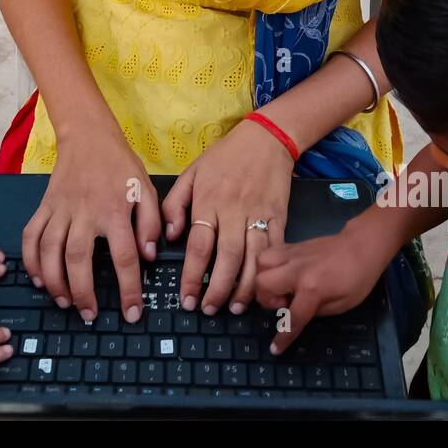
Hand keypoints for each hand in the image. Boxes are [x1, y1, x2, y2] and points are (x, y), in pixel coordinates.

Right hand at [22, 117, 159, 322]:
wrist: (88, 136)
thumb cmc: (120, 165)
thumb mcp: (146, 188)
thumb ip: (151, 222)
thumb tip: (149, 255)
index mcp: (115, 210)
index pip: (124, 256)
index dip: (129, 288)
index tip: (132, 313)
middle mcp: (85, 212)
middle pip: (78, 257)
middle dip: (82, 291)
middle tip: (89, 315)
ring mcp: (60, 209)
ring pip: (50, 250)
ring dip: (54, 280)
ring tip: (64, 302)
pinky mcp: (44, 207)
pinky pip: (31, 236)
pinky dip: (30, 260)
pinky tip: (38, 279)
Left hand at [162, 119, 293, 315]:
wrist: (266, 138)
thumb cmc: (224, 157)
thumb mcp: (191, 173)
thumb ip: (174, 205)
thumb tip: (167, 237)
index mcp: (209, 201)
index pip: (199, 245)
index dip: (193, 275)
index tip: (187, 298)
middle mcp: (234, 211)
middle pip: (227, 257)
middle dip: (218, 288)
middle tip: (208, 309)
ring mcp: (259, 215)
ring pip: (253, 258)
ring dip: (245, 287)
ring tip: (235, 308)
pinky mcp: (280, 217)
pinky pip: (275, 249)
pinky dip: (270, 271)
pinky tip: (263, 288)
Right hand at [255, 209, 399, 353]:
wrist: (362, 246)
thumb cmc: (358, 279)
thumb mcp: (342, 305)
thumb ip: (315, 311)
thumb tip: (295, 312)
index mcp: (313, 288)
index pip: (292, 317)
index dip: (283, 337)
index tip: (275, 349)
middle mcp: (297, 270)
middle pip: (263, 284)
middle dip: (267, 299)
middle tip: (284, 302)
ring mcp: (292, 254)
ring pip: (261, 264)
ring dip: (264, 278)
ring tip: (279, 285)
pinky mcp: (292, 245)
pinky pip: (269, 253)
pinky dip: (269, 265)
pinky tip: (281, 272)